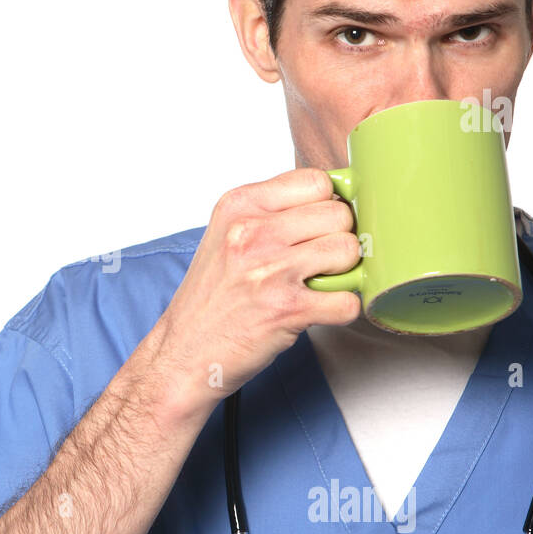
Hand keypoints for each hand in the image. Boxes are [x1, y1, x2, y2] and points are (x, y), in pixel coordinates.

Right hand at [150, 167, 361, 416]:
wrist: (183, 352)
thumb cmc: (211, 298)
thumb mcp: (227, 235)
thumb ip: (273, 213)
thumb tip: (338, 198)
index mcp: (239, 205)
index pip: (317, 180)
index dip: (326, 205)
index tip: (316, 228)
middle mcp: (252, 232)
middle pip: (339, 213)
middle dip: (337, 238)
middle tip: (316, 262)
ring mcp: (269, 270)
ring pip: (349, 251)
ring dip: (343, 273)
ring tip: (315, 285)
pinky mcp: (286, 309)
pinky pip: (347, 301)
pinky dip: (341, 310)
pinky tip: (318, 312)